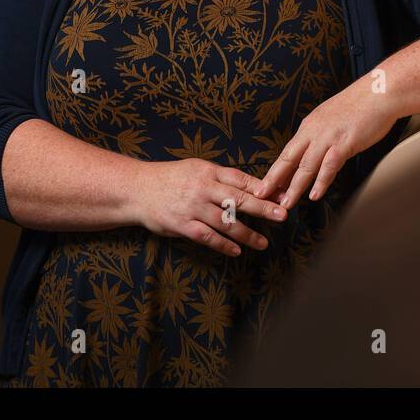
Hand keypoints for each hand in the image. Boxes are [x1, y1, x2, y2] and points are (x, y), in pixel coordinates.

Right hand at [133, 159, 289, 257]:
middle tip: (282, 216)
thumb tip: (250, 186)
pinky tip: (236, 250)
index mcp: (209, 171)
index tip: (282, 195)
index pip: (241, 179)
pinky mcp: (182, 225)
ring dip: (247, 234)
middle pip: (239, 199)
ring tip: (263, 243)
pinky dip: (223, 244)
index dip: (263, 188)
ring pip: (226, 222)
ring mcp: (193, 207)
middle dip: (263, 208)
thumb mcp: (196, 168)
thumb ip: (220, 177)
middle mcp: (203, 188)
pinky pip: (207, 237)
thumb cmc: (171, 178)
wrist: (137, 189)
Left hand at [252, 78, 399, 208]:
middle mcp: (314, 131)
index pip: (288, 152)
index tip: (266, 185)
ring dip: (295, 187)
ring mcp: (328, 137)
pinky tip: (315, 194)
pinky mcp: (344, 142)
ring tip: (286, 203)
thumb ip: (321, 134)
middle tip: (261, 195)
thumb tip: (315, 150)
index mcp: (310, 125)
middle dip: (273, 179)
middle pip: (288, 158)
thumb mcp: (332, 118)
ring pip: (306, 166)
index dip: (276, 170)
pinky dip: (321, 182)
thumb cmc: (361, 105)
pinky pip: (329, 166)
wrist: (380, 92)